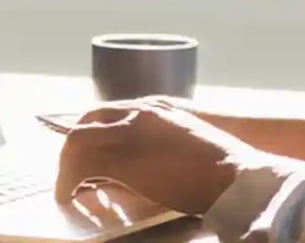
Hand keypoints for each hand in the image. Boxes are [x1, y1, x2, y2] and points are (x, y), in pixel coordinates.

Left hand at [55, 98, 261, 214]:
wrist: (236, 175)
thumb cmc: (221, 166)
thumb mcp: (184, 143)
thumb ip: (155, 147)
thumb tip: (127, 170)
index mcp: (155, 108)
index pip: (106, 112)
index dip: (90, 134)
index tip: (85, 155)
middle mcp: (138, 113)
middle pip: (86, 122)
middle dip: (73, 148)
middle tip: (70, 174)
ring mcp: (130, 133)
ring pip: (77, 140)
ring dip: (68, 166)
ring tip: (68, 190)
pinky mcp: (124, 159)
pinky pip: (81, 166)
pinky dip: (69, 182)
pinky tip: (72, 197)